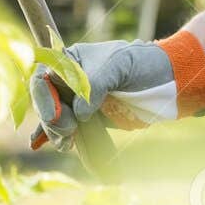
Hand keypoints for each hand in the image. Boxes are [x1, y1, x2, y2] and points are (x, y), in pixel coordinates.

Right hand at [28, 30, 204, 151]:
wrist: (167, 83)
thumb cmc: (143, 65)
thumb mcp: (118, 66)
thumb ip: (95, 85)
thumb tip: (78, 113)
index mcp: (71, 60)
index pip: (44, 76)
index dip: (44, 96)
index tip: (55, 116)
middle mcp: (69, 81)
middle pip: (45, 100)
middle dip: (51, 118)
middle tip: (68, 131)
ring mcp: (77, 101)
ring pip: (53, 118)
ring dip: (55, 133)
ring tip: (67, 144)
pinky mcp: (86, 120)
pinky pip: (63, 128)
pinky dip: (50, 137)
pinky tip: (38, 144)